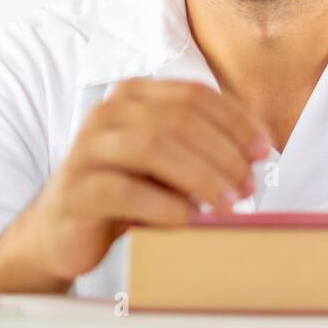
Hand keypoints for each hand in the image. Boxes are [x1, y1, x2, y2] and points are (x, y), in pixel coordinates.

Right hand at [31, 79, 270, 281]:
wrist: (62, 232)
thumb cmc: (125, 192)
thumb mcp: (167, 163)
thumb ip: (202, 147)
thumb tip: (260, 150)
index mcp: (132, 96)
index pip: (194, 95)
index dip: (235, 121)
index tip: (264, 150)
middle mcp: (107, 113)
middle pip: (177, 119)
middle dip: (223, 152)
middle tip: (249, 185)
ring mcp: (86, 149)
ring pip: (152, 147)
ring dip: (200, 176)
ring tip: (228, 204)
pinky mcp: (75, 190)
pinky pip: (123, 191)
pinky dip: (164, 205)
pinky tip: (189, 220)